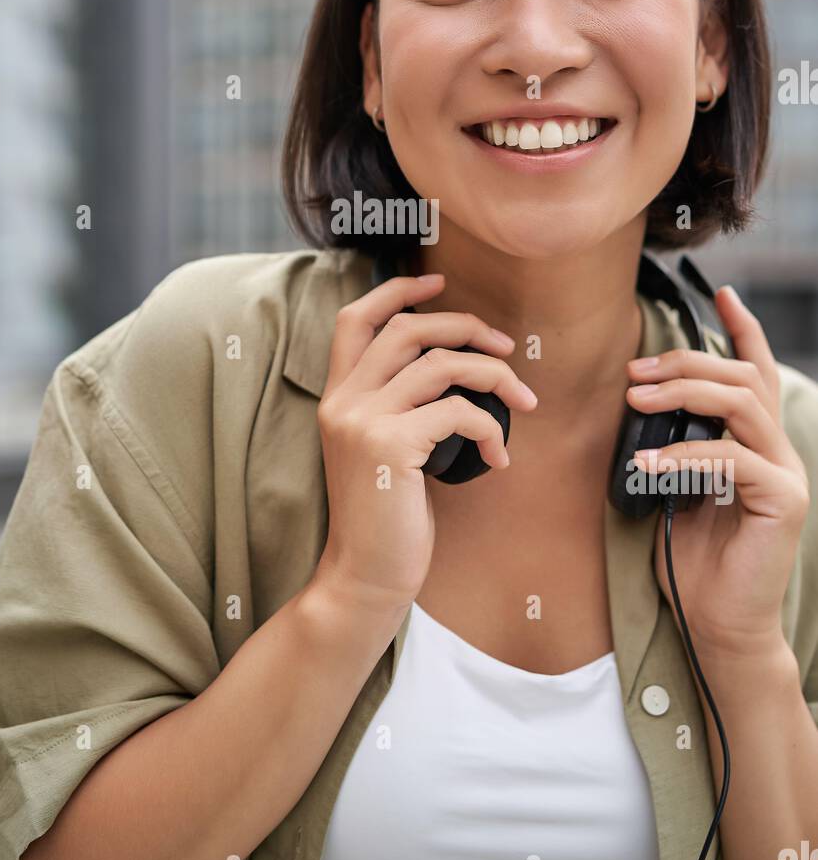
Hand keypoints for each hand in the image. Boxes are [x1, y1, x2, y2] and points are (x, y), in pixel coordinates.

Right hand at [315, 272, 536, 614]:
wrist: (364, 577)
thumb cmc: (387, 518)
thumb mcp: (384, 451)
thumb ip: (399, 407)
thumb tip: (455, 367)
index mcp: (337, 397)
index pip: (355, 319)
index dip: (397, 291)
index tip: (437, 282)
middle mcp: (343, 401)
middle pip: (407, 328)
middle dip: (464, 326)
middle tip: (505, 348)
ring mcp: (363, 421)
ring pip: (441, 363)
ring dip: (494, 375)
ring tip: (524, 400)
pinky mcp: (390, 446)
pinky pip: (458, 411)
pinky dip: (492, 427)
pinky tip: (499, 456)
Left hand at [625, 285, 808, 659]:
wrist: (716, 623)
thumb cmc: (692, 558)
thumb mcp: (674, 488)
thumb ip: (673, 445)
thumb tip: (639, 403)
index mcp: (756, 442)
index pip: (756, 371)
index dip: (742, 328)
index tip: (721, 291)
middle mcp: (778, 450)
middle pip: (743, 377)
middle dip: (686, 363)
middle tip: (635, 373)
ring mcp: (786, 473)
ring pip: (743, 403)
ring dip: (685, 393)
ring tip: (636, 401)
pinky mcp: (783, 501)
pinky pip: (732, 458)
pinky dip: (684, 455)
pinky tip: (647, 464)